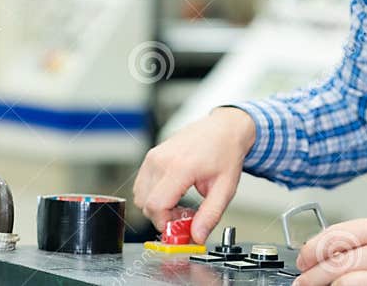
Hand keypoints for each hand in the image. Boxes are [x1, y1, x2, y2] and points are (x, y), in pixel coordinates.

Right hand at [133, 107, 254, 243]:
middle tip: (185, 214)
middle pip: (146, 204)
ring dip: (157, 206)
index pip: (156, 205)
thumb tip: (197, 237)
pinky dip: (154, 194)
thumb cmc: (225, 153)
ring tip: (180, 202)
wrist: (223, 129)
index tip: (180, 227)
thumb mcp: (225, 188)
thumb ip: (210, 215)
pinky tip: (173, 192)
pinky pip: (142, 185)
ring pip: (141, 196)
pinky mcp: (151, 156)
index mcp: (180, 167)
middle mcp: (162, 160)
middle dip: (163, 217)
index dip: (165, 223)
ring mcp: (154, 156)